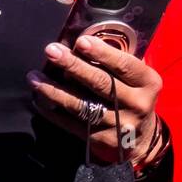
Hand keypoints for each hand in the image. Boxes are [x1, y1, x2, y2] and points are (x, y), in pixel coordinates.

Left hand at [26, 35, 163, 164]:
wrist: (141, 140)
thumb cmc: (132, 96)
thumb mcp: (137, 78)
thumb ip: (117, 62)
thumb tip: (83, 41)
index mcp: (148, 83)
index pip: (124, 65)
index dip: (102, 53)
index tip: (80, 41)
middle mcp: (136, 104)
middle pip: (100, 83)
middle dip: (73, 65)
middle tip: (51, 51)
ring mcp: (117, 124)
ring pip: (80, 104)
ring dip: (54, 89)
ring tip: (34, 76)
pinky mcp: (99, 139)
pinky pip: (70, 123)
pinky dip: (52, 111)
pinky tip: (38, 98)